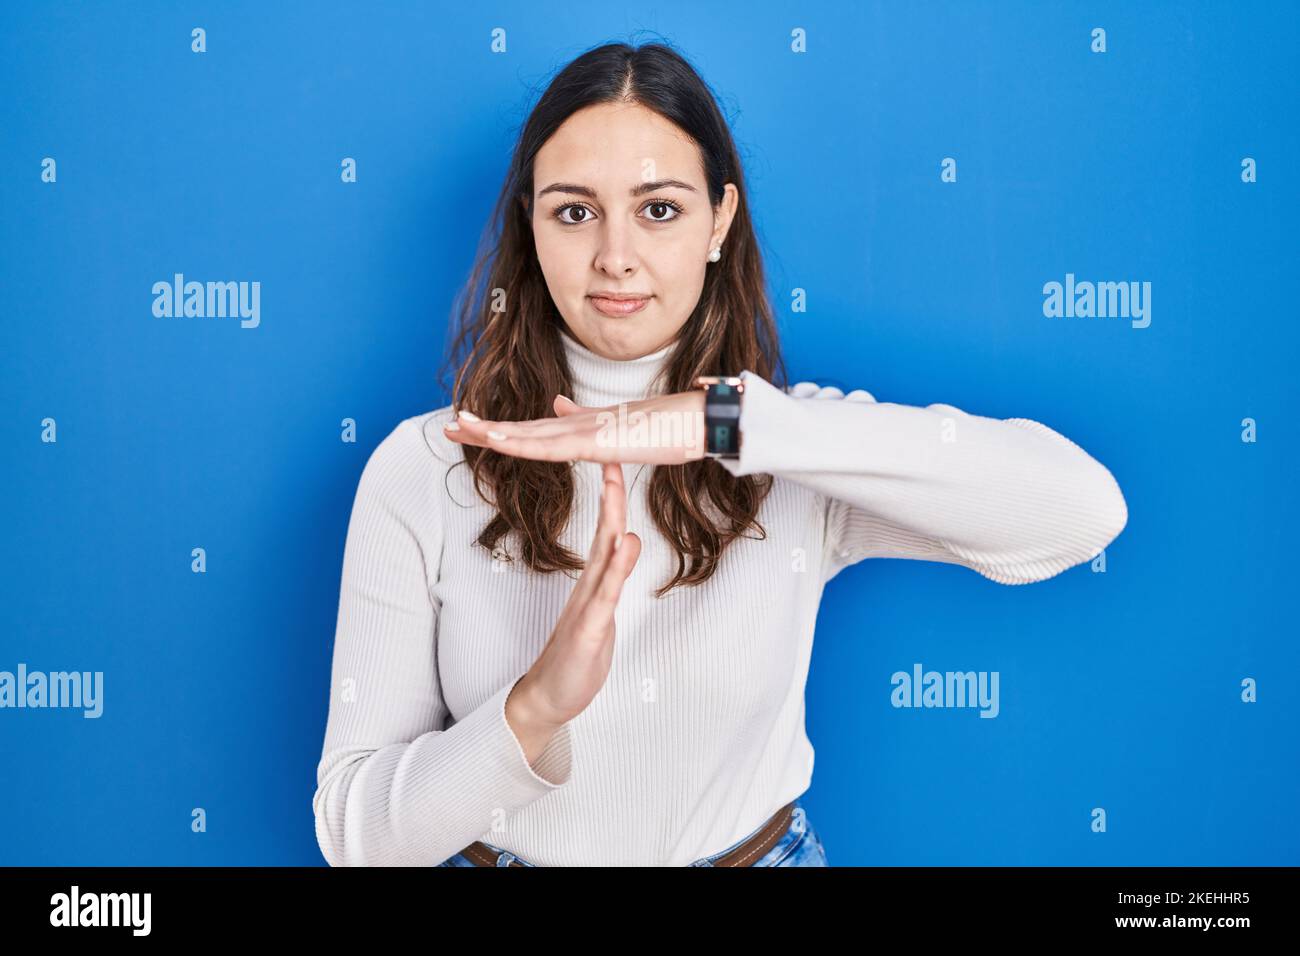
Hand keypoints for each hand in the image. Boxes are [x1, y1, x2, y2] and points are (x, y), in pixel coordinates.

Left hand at [444, 390, 706, 463]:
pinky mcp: (597, 440)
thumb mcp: (624, 429)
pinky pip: (551, 445)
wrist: (701, 421)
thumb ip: (590, 420)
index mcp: (585, 427)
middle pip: (523, 428)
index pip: (534, 430)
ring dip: (492, 431)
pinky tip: (495, 439)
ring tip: (458, 427)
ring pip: (529, 433)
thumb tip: (560, 406)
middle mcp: (580, 425)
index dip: (502, 429)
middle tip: (448, 426)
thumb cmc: (671, 427)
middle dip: (485, 428)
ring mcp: (587, 431)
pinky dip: (520, 441)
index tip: (472, 429)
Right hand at [507, 462, 641, 737]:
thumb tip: (627, 543)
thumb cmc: (575, 659)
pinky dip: (617, 568)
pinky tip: (626, 545)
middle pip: (603, 532)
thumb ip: (613, 580)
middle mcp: (588, 588)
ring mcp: (587, 607)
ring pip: (602, 555)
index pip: (607, 533)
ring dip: (610, 517)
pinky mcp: (589, 629)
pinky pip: (605, 595)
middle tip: (612, 454)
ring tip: (614, 482)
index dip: (613, 499)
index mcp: (593, 583)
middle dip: (610, 493)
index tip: (617, 464)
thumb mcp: (602, 615)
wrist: (546, 698)